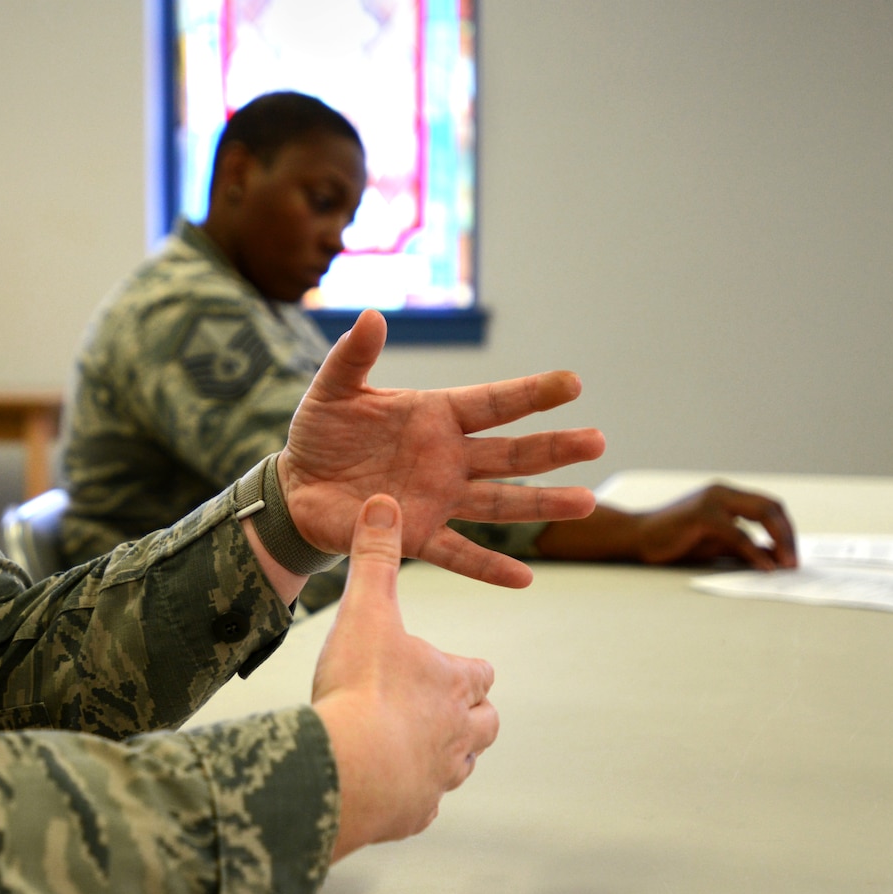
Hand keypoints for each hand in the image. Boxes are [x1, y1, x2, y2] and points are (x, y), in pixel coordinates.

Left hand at [281, 310, 603, 586]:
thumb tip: (370, 315)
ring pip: (499, 503)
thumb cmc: (321, 431)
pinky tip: (524, 579)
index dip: (531, 393)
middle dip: (554, 448)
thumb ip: (353, 355)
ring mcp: (438, 499)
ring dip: (540, 504)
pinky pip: (457, 554)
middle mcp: (449, 458)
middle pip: (511, 454)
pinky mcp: (415, 536)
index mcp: (436, 416)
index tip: (572, 384)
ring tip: (585, 502)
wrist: (295, 485)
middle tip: (597, 441)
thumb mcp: (333, 389)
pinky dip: (488, 568)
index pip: (493, 403)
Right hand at [311, 495, 499, 861]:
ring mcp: (438, 778)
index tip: (456, 664)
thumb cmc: (362, 688)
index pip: (481, 673)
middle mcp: (458, 733)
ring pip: (459, 767)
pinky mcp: (413, 814)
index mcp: (454, 683)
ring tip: (412, 746)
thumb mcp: (366, 612)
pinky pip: (421, 806)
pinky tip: (386, 789)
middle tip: (442, 708)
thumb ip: (374, 559)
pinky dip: (409, 796)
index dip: (469, 668)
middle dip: (472, 715)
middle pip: (486, 724)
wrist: (346, 771)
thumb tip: (384, 501)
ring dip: (443, 756)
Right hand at [536, 484, 797, 569]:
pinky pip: (739, 535)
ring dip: (780, 541)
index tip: (792, 555)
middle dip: (789, 535)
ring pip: (762, 514)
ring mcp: (713, 500)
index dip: (786, 530)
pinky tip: (764, 568)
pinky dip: (756, 553)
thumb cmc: (674, 540)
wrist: (638, 537)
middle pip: (771, 507)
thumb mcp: (717, 543)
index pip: (769, 506)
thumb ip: (745, 548)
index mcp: (727, 495)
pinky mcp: (703, 515)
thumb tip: (774, 558)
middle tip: (794, 561)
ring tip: (787, 565)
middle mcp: (723, 492)